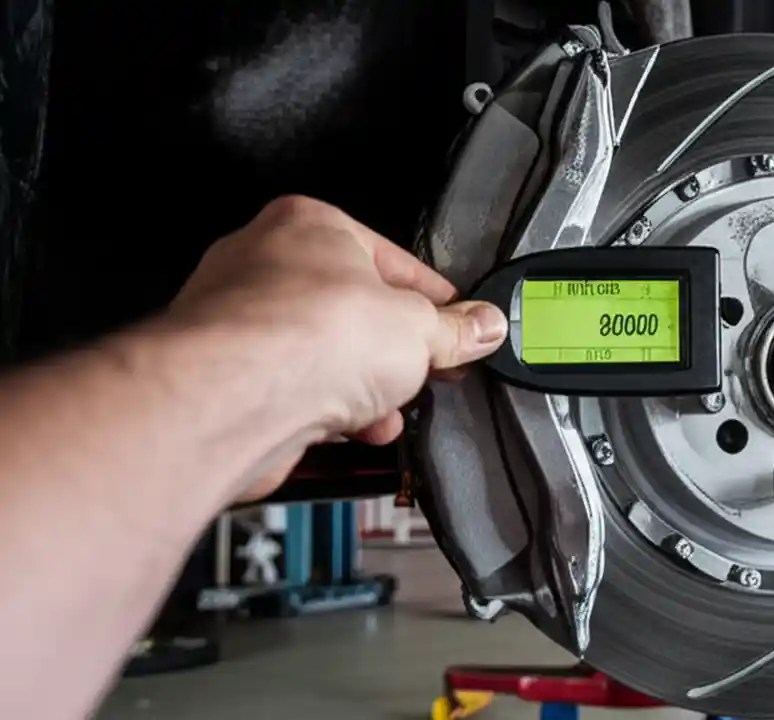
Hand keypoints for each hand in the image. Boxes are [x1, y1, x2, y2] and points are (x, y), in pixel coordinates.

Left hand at [170, 195, 506, 497]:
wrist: (236, 398)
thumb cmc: (311, 334)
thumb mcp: (419, 329)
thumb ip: (455, 330)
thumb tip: (482, 325)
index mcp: (310, 225)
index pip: (389, 259)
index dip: (432, 300)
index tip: (457, 326)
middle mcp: (263, 263)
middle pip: (351, 309)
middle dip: (392, 351)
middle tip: (427, 371)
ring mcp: (236, 322)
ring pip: (319, 356)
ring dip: (362, 388)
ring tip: (392, 408)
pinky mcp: (224, 379)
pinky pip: (289, 391)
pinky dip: (325, 410)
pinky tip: (355, 428)